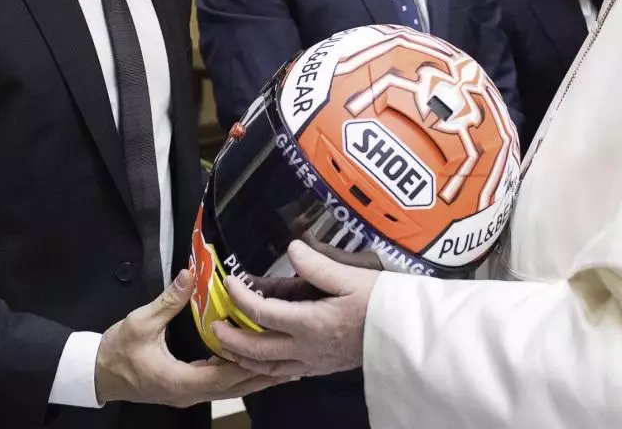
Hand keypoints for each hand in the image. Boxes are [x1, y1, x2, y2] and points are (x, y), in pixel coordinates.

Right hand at [95, 268, 287, 407]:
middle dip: (265, 374)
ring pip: (231, 388)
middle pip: (236, 387)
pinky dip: (240, 374)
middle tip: (295, 360)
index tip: (275, 349)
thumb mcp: (141, 322)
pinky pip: (220, 384)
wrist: (97, 373)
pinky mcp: (186, 388)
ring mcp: (188, 392)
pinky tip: (254, 361)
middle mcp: (189, 392)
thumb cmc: (117, 350)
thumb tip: (190, 274)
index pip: (226, 376)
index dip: (252, 362)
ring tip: (284, 362)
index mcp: (180, 380)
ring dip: (256, 375)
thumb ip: (169, 300)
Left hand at [212, 239, 379, 377]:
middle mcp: (307, 348)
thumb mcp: (351, 277)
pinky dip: (267, 369)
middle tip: (214, 326)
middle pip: (258, 349)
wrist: (407, 334)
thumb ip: (318, 265)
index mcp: (311, 323)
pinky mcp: (324, 367)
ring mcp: (315, 361)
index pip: (263, 312)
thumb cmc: (383, 303)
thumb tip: (292, 248)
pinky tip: (265, 361)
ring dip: (244, 358)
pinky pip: (286, 374)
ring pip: (268, 368)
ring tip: (228, 348)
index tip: (228, 282)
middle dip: (231, 338)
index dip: (241, 297)